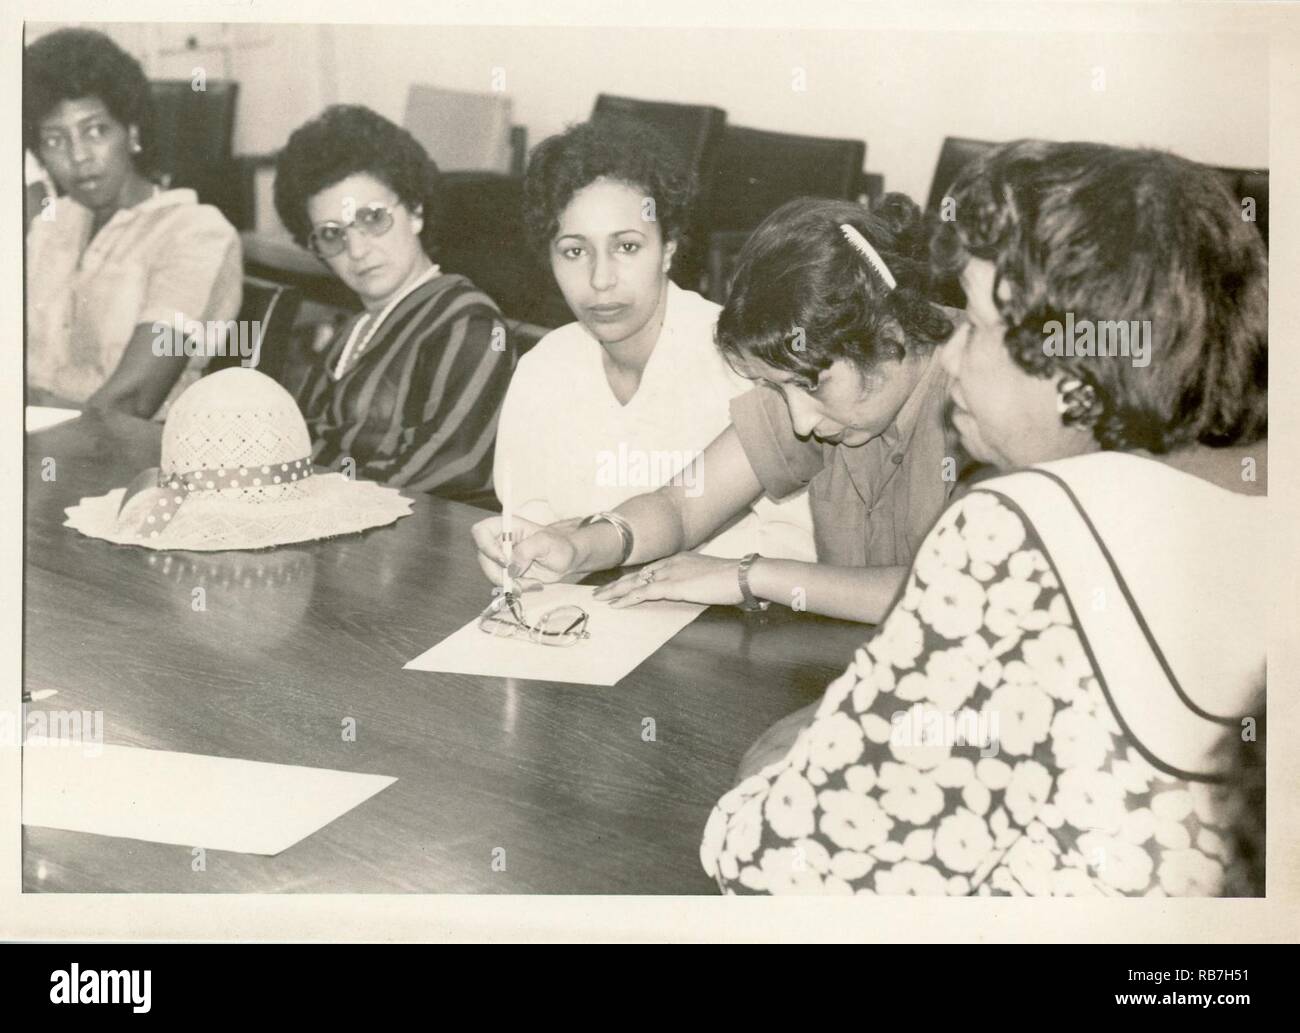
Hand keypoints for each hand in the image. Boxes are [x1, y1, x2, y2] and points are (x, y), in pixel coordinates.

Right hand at [470, 514, 581, 586]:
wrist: (567, 559)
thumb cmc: (559, 545)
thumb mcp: (547, 543)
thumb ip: (527, 551)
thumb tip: (511, 567)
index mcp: (507, 527)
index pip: (481, 531)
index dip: (486, 547)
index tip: (505, 561)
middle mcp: (500, 542)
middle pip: (483, 558)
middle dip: (499, 574)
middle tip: (518, 581)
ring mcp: (501, 558)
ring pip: (491, 574)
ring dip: (510, 583)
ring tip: (532, 583)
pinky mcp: (507, 573)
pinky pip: (502, 584)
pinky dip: (515, 588)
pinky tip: (532, 584)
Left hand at [593, 551, 744, 608]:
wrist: (742, 575)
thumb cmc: (732, 579)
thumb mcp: (708, 577)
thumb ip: (694, 581)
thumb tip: (690, 589)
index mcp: (679, 559)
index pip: (649, 569)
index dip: (632, 578)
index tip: (618, 584)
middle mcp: (671, 563)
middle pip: (637, 574)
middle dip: (617, 584)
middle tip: (600, 592)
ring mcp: (670, 573)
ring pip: (635, 582)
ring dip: (616, 591)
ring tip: (600, 598)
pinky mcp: (673, 586)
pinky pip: (644, 593)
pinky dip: (628, 599)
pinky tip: (617, 604)